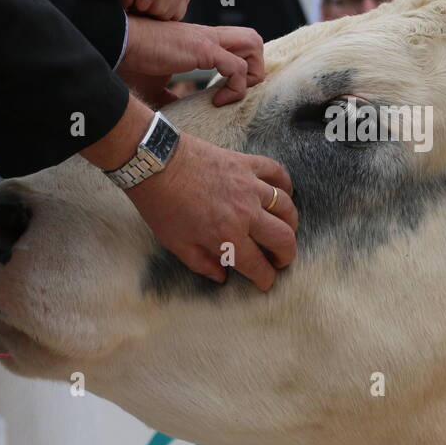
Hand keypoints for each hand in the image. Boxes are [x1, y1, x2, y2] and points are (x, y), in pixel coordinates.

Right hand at [119, 20, 264, 106]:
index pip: (238, 44)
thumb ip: (169, 95)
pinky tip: (215, 102)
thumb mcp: (155, 83)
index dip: (242, 69)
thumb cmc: (131, 60)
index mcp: (201, 42)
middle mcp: (209, 37)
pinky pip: (237, 68)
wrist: (118, 44)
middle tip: (234, 91)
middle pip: (253, 39)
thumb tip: (172, 112)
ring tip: (229, 94)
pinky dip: (235, 89)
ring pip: (254, 45)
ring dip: (250, 75)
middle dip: (255, 68)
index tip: (224, 93)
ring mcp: (208, 41)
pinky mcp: (203, 50)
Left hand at [127, 133, 297, 290]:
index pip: (258, 266)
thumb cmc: (162, 205)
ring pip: (287, 208)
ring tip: (283, 229)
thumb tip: (222, 276)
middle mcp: (245, 213)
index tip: (265, 281)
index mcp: (226, 236)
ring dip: (290, 224)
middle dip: (286, 256)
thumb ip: (202, 263)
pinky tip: (283, 194)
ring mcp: (250, 186)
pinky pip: (278, 173)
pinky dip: (285, 184)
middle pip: (283, 239)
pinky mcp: (247, 164)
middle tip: (280, 259)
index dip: (265, 279)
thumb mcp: (176, 243)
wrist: (155, 163)